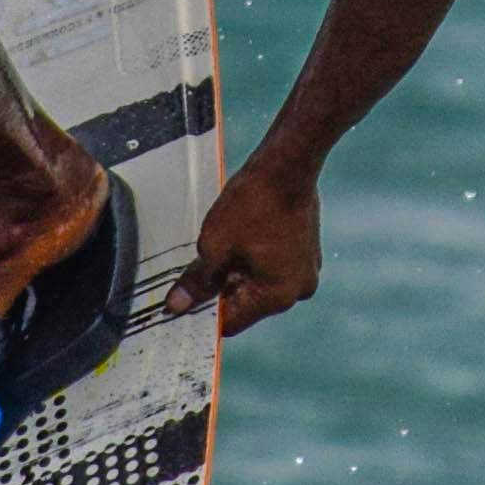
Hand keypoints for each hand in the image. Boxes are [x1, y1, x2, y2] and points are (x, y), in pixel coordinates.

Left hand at [188, 151, 322, 333]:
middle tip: (196, 269)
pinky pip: (273, 266)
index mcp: (278, 295)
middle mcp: (298, 289)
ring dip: (236, 271)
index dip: (203, 314)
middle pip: (247, 303)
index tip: (183, 305)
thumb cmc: (255, 202)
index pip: (232, 321)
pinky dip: (253, 259)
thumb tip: (178, 305)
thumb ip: (197, 280)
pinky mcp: (306, 251)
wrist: (288, 163)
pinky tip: (240, 237)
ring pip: (259, 283)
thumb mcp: (215, 245)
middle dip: (220, 288)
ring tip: (220, 245)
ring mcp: (306, 269)